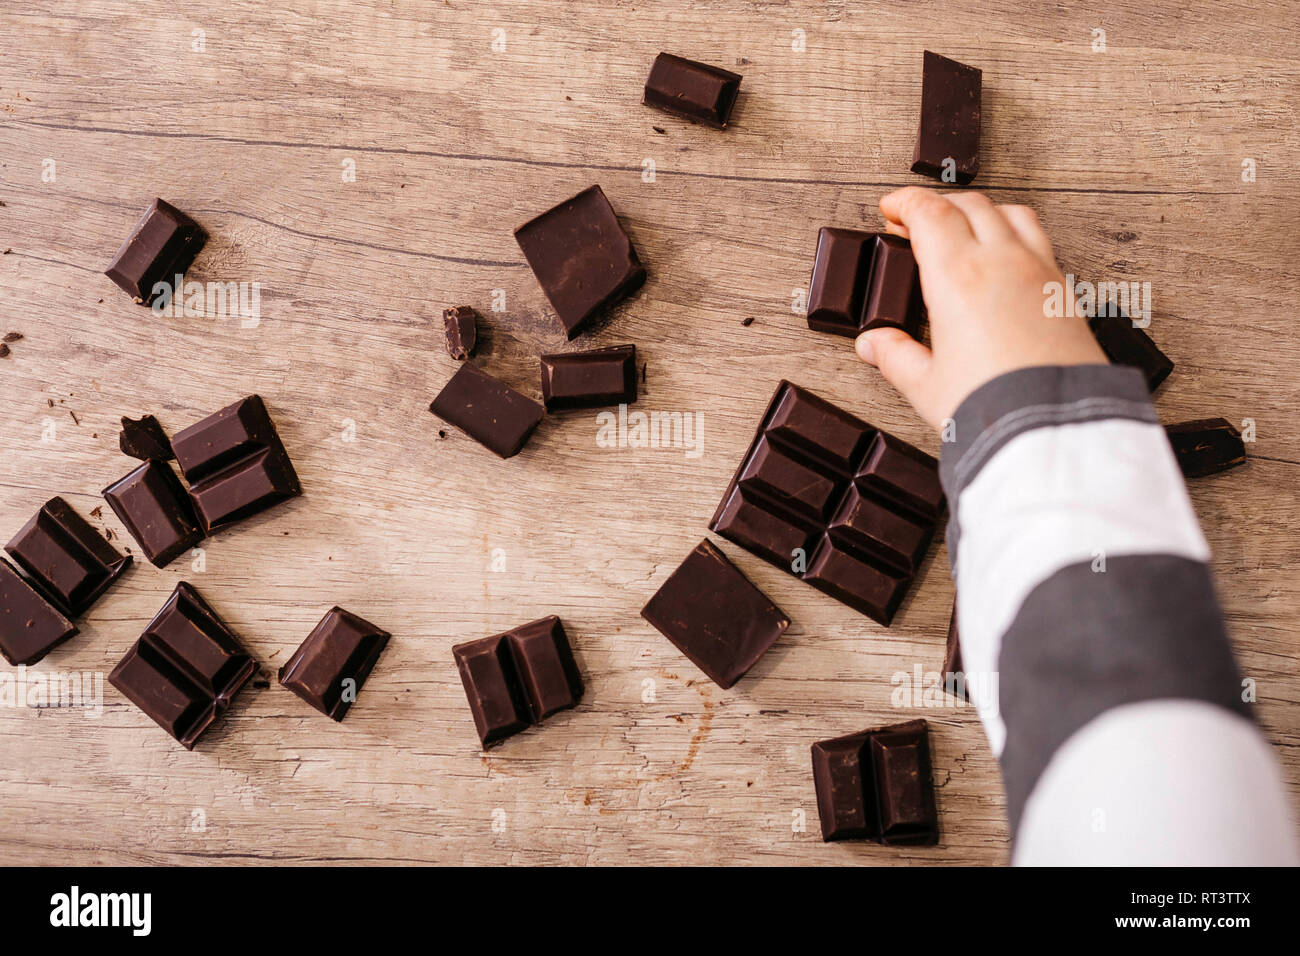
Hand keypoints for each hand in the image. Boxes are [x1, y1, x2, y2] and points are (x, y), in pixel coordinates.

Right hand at [856, 187, 1105, 429]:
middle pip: (968, 205)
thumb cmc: (993, 406)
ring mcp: (1039, 271)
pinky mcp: (1064, 291)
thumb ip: (895, 357)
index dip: (905, 203)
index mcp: (958, 276)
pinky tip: (1003, 258)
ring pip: (1009, 212)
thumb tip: (875, 343)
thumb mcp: (926, 386)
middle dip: (936, 206)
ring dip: (979, 211)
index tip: (891, 209)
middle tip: (913, 222)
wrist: (1054, 428)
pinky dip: (1012, 232)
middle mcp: (1002, 262)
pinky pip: (1038, 239)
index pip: (929, 214)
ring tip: (961, 229)